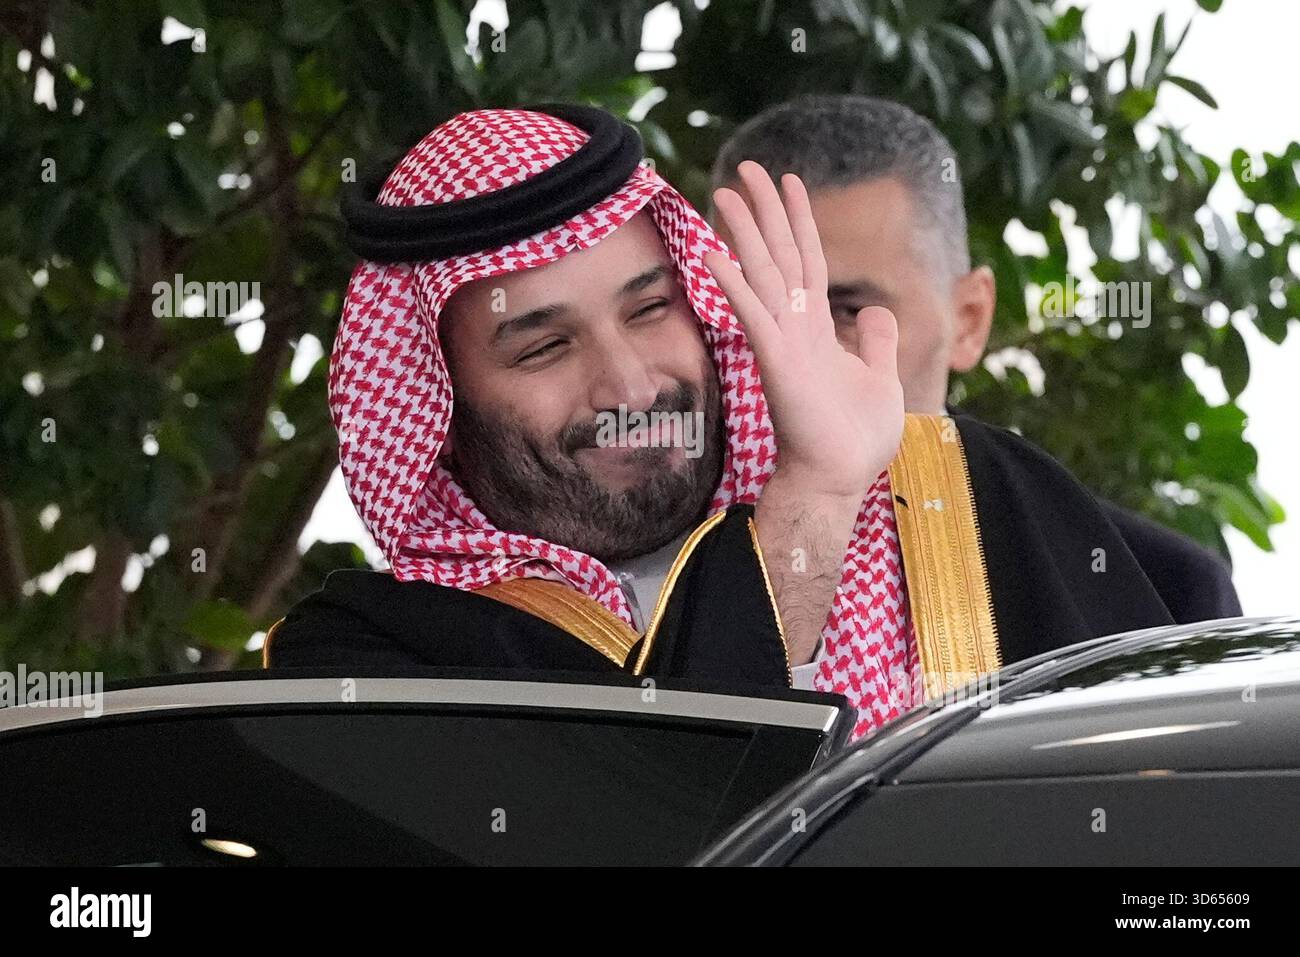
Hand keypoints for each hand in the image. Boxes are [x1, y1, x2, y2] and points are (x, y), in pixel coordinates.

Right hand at [705, 161, 903, 499]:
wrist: (839, 479)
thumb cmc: (855, 438)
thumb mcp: (882, 377)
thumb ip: (876, 340)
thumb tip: (874, 308)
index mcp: (817, 329)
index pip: (807, 262)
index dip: (800, 220)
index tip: (790, 181)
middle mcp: (795, 328)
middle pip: (778, 257)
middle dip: (765, 211)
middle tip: (747, 169)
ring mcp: (783, 343)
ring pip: (762, 275)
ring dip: (745, 232)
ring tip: (727, 191)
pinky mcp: (777, 363)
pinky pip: (753, 315)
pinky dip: (734, 284)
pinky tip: (713, 253)